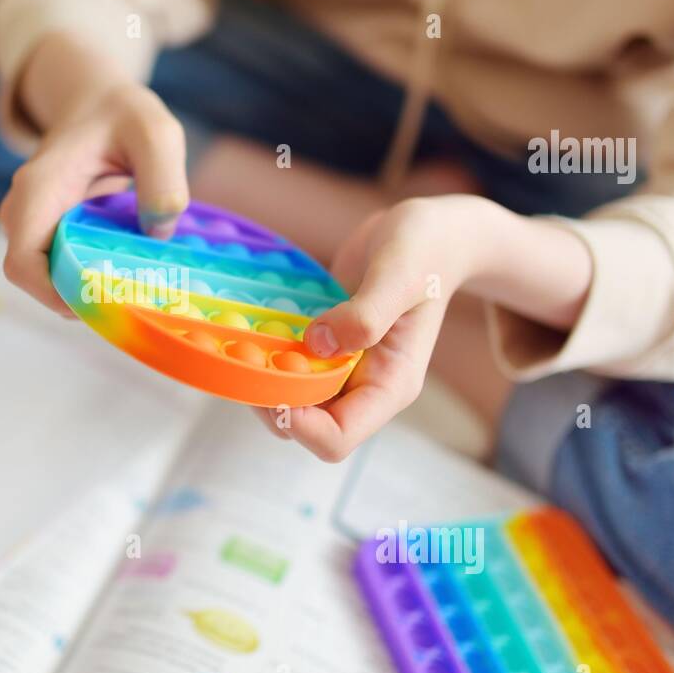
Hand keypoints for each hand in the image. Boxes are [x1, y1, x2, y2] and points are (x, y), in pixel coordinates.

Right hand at [0, 41, 187, 314]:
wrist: (99, 106)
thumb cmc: (123, 117)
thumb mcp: (155, 133)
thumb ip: (163, 176)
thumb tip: (159, 232)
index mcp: (39, 190)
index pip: (22, 263)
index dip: (54, 294)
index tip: (102, 301)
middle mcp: (25, 214)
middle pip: (38, 281)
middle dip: (84, 298)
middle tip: (138, 300)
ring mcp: (35, 229)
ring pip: (52, 281)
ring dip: (93, 292)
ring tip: (141, 286)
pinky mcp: (52, 238)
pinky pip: (66, 271)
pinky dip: (97, 280)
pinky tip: (134, 272)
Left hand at [255, 196, 492, 460]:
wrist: (431, 234)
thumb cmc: (426, 251)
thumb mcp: (401, 275)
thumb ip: (366, 314)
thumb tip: (318, 344)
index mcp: (390, 385)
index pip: (338, 438)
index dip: (300, 426)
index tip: (269, 389)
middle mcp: (364, 386)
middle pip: (306, 426)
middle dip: (270, 402)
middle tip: (244, 359)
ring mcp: (344, 368)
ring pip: (291, 399)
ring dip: (262, 380)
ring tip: (242, 343)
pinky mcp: (326, 347)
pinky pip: (288, 367)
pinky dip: (266, 356)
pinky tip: (251, 328)